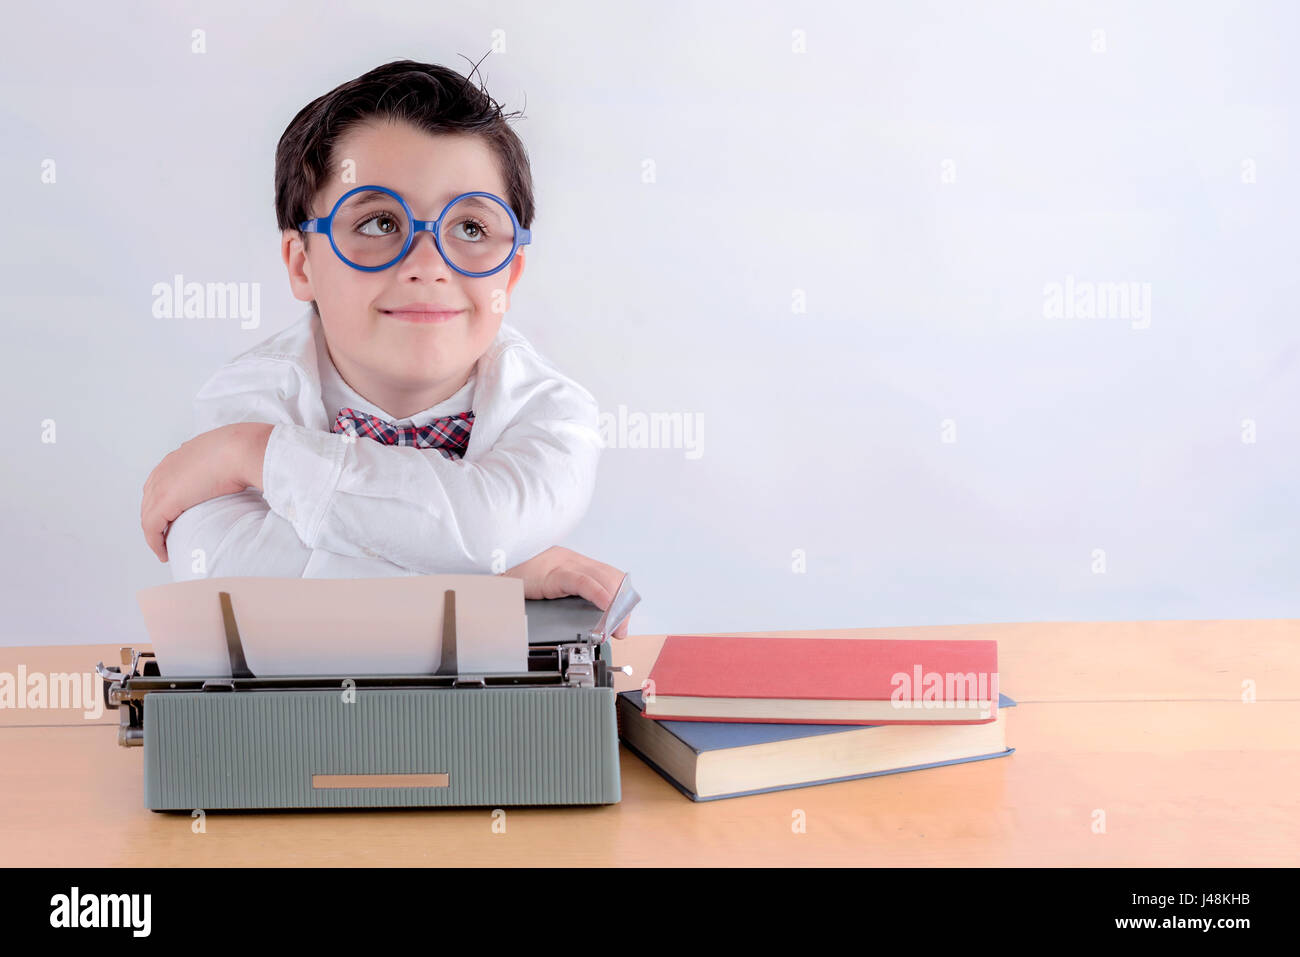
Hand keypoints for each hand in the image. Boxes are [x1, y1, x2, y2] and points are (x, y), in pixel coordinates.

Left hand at [140, 423, 269, 562]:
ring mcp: (161, 485)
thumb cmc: (243, 450)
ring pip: (148, 515)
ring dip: (154, 533)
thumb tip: (243, 474)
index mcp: (180, 457)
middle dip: (155, 518)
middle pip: (150, 499)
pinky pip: (151, 528)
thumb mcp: (229, 454)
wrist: (240, 450)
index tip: (173, 516)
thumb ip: (226, 464)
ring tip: (165, 549)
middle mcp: (165, 470)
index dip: (164, 501)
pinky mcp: (164, 503)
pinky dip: (155, 543)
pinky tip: (163, 554)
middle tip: (167, 535)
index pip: (162, 481)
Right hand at [501, 545, 632, 637]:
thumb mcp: (552, 589)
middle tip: (620, 628)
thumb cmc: (521, 580)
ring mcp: (566, 564)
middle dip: (623, 605)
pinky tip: (605, 607)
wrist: (498, 573)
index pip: (611, 577)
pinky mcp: (555, 573)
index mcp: (576, 564)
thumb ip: (571, 599)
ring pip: (604, 579)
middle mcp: (575, 561)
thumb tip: (593, 622)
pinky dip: (599, 594)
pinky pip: (583, 582)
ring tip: (614, 625)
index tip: (623, 621)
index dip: (623, 598)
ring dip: (615, 604)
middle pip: (613, 578)